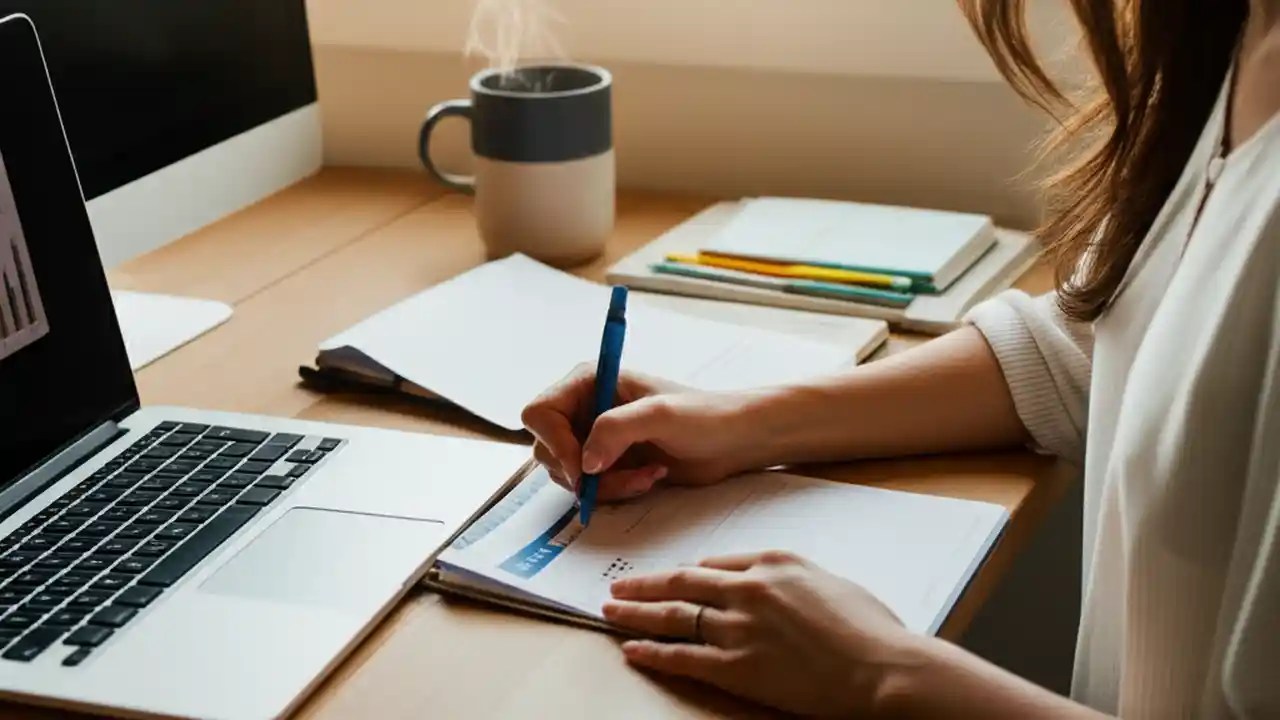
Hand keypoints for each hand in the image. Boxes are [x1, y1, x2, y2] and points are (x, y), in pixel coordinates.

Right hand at [521, 365, 766, 500]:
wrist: (733, 440)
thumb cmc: (705, 415)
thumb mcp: (659, 415)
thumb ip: (615, 429)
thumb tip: (583, 463)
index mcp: (589, 381)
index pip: (540, 413)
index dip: (554, 443)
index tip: (582, 468)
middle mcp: (584, 408)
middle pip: (548, 450)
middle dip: (585, 471)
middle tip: (623, 473)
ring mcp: (594, 438)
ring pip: (569, 475)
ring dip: (606, 485)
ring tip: (647, 473)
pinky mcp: (607, 464)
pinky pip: (591, 489)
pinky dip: (616, 491)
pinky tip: (650, 477)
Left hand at [602, 551, 915, 716]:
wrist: (882, 668)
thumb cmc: (870, 629)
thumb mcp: (830, 583)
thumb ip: (791, 578)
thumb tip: (768, 583)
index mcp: (772, 562)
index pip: (716, 563)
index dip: (687, 572)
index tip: (670, 577)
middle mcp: (748, 588)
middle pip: (683, 582)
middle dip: (645, 585)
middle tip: (619, 587)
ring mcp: (738, 627)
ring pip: (673, 615)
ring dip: (636, 614)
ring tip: (610, 611)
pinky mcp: (735, 666)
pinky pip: (682, 656)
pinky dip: (652, 652)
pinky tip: (631, 649)